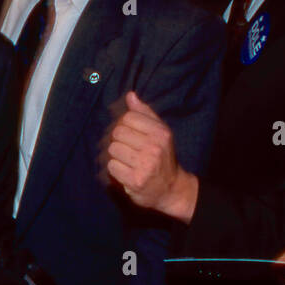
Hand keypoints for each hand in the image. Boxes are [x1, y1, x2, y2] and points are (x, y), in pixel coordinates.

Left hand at [100, 91, 199, 221]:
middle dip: (119, 140)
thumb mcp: (160, 132)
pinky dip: (116, 169)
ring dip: (117, 155)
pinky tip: (126, 171)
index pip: (128, 117)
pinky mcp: (135, 181)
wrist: (171, 188)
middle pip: (118, 132)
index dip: (124, 124)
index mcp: (161, 133)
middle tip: (128, 149)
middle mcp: (154, 147)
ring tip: (128, 161)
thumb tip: (130, 96)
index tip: (130, 134)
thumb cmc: (162, 157)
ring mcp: (145, 165)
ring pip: (113, 149)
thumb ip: (145, 114)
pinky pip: (112, 167)